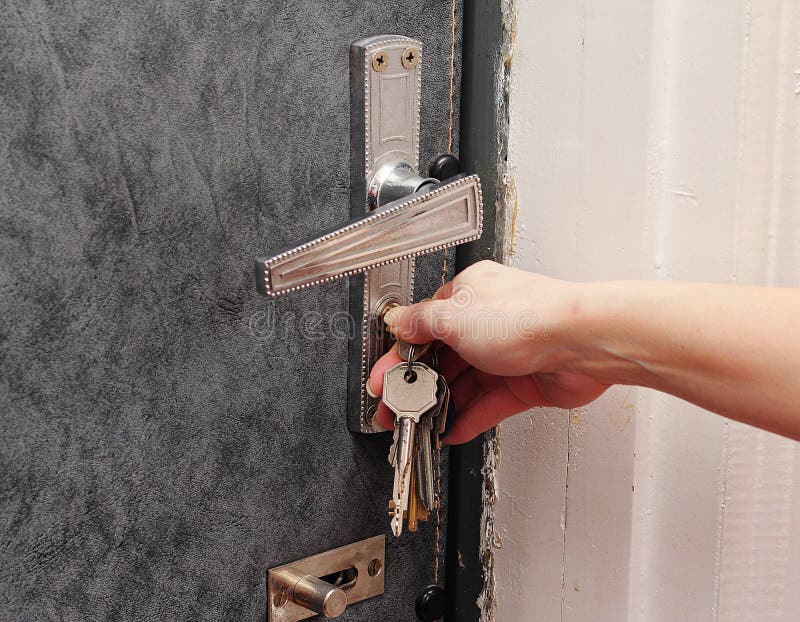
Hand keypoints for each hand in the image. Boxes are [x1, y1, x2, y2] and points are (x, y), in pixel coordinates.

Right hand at [367, 261, 608, 443]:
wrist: (582, 341)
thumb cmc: (528, 315)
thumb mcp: (455, 316)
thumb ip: (421, 323)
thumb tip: (398, 321)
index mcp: (468, 295)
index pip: (423, 327)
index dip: (400, 355)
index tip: (383, 379)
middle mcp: (487, 322)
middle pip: (442, 359)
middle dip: (417, 386)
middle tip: (396, 409)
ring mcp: (507, 354)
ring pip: (464, 384)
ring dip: (440, 405)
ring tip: (419, 425)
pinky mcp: (525, 382)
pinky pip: (489, 404)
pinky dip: (469, 418)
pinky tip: (450, 431)